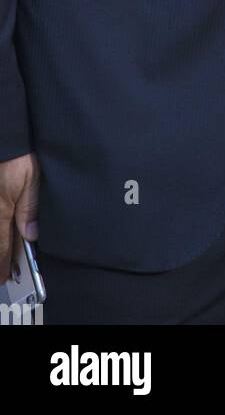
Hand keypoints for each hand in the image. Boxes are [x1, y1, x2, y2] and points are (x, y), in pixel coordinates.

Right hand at [0, 153, 39, 285]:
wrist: (4, 137)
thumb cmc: (18, 155)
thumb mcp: (31, 179)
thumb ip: (29, 208)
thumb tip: (31, 234)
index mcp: (2, 210)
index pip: (2, 245)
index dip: (3, 264)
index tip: (5, 277)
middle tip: (0, 276)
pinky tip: (0, 229)